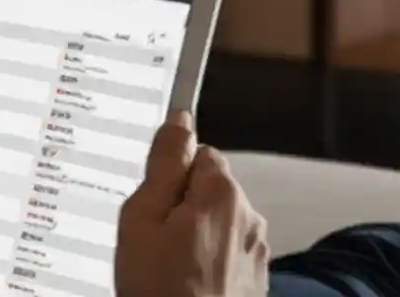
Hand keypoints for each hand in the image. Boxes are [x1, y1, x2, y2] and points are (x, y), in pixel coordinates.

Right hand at [117, 111, 269, 296]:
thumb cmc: (159, 290)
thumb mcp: (143, 219)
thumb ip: (164, 165)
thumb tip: (180, 119)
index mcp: (223, 194)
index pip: (201, 154)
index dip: (171, 176)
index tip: (152, 202)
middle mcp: (249, 218)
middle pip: (211, 191)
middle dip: (182, 208)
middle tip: (152, 242)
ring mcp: (256, 253)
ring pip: (219, 226)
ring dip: (195, 238)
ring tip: (166, 272)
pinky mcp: (255, 282)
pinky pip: (227, 257)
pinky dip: (208, 265)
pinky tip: (184, 286)